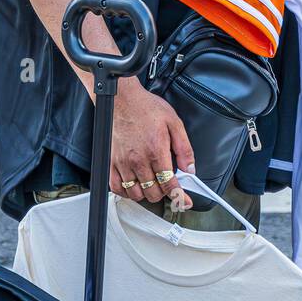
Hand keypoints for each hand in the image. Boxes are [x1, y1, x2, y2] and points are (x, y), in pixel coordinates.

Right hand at [109, 78, 194, 210]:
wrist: (122, 99)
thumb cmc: (145, 108)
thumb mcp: (174, 123)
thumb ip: (184, 148)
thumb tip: (190, 168)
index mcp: (156, 151)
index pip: (169, 184)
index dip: (179, 196)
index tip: (184, 201)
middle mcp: (138, 160)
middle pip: (153, 193)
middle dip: (163, 193)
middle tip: (167, 185)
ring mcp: (123, 163)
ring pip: (135, 194)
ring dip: (146, 194)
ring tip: (152, 185)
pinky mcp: (111, 162)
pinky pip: (116, 187)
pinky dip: (125, 192)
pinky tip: (133, 186)